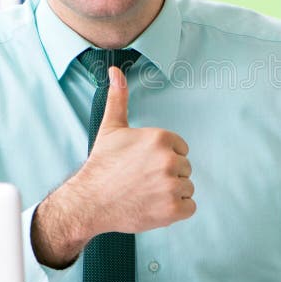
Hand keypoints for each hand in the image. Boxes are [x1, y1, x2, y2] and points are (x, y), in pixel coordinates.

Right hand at [31, 66, 194, 266]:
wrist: (89, 202)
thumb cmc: (102, 165)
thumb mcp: (111, 128)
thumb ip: (119, 98)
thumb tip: (115, 70)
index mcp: (160, 138)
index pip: (181, 149)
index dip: (163, 158)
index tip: (143, 165)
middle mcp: (169, 160)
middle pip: (185, 168)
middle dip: (167, 175)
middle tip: (143, 180)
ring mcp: (172, 186)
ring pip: (187, 187)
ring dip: (171, 193)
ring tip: (147, 194)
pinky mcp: (173, 209)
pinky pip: (190, 207)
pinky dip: (176, 211)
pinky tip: (155, 206)